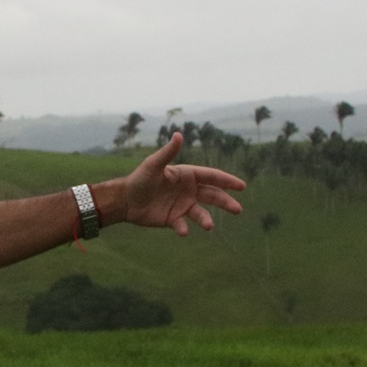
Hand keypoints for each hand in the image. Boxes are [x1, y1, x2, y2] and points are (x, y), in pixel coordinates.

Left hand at [110, 133, 246, 235]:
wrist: (125, 200)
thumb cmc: (139, 179)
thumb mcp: (153, 165)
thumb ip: (168, 152)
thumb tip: (179, 134)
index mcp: (187, 176)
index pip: (211, 177)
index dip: (227, 181)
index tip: (241, 186)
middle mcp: (188, 191)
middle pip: (212, 196)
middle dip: (225, 202)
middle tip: (238, 210)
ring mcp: (182, 206)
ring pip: (200, 213)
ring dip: (206, 219)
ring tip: (209, 226)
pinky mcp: (173, 219)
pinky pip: (182, 224)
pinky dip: (183, 228)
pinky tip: (183, 232)